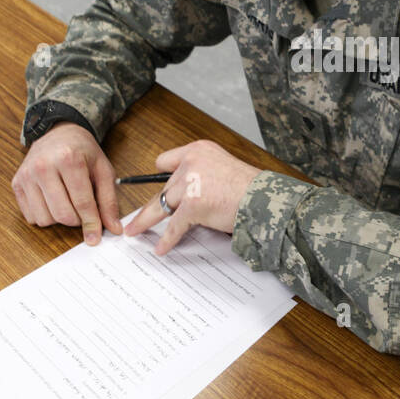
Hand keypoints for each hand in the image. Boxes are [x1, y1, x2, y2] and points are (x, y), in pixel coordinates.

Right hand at [12, 122, 122, 245]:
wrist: (59, 133)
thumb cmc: (83, 152)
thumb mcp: (103, 170)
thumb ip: (109, 200)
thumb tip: (114, 228)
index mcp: (69, 159)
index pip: (82, 203)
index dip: (91, 223)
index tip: (96, 237)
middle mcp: (44, 166)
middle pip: (62, 214)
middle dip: (76, 221)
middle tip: (82, 213)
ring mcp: (27, 175)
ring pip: (44, 218)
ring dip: (59, 219)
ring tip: (67, 203)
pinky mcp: (16, 183)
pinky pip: (30, 216)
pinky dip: (44, 216)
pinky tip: (52, 202)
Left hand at [122, 140, 262, 255]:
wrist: (264, 198)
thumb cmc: (250, 188)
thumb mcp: (223, 168)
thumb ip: (202, 175)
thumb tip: (184, 196)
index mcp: (199, 150)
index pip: (166, 161)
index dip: (163, 177)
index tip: (155, 186)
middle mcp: (191, 162)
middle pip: (163, 187)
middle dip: (153, 204)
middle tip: (138, 217)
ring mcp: (190, 184)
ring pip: (161, 204)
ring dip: (146, 220)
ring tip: (134, 230)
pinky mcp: (192, 205)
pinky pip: (175, 226)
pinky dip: (167, 239)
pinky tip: (160, 247)